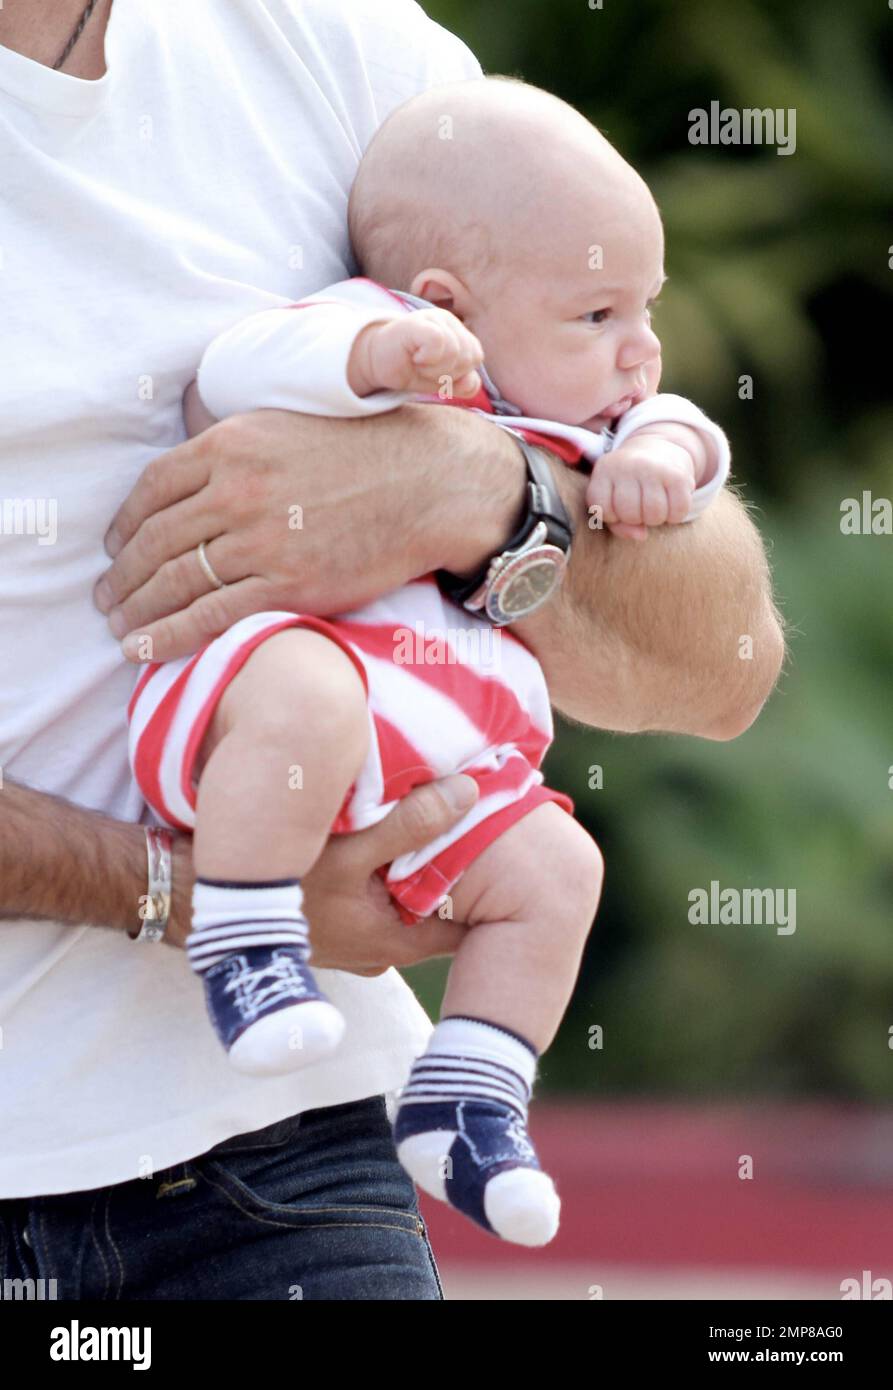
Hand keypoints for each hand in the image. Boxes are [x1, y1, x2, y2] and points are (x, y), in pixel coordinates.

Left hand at [93, 406, 520, 664]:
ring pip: (174, 582)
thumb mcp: (288, 424)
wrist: (431, 484)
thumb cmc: (368, 452)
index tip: (114, 548)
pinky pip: (209, 617)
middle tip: (105, 598)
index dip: (122, 526)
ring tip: (119, 627)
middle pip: (153, 542)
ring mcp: (261, 540)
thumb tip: (194, 464)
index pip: (151, 490)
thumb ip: (236, 446)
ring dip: (136, 610)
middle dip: (121, 576)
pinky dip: (167, 636)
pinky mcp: (288, 585)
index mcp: (232, 444)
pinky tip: (142, 649)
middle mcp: (237, 491)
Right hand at [165, 775, 476, 971]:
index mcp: (390, 943)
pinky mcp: (324, 924)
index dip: (490, 898)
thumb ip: (411, 823)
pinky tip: (387, 839)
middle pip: (432, 914)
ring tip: (440, 830)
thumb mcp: (349, 848)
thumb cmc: (274, 882)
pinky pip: (372, 899)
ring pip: (399, 905)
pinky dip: (385, 874)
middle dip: (454, 880)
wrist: (191, 897)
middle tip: (483, 836)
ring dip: (415, 873)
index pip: (462, 929)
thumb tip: (471, 793)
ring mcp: (347, 941)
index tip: (512, 859)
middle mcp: (372, 952)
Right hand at [351, 309, 482, 397]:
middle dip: (448, 372)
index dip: (459, 372)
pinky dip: (428, 358)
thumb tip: (472, 383)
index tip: (436, 371)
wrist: (375, 361)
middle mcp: (447, 320)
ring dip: (435, 369)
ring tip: (419, 363)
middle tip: (425, 368)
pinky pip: (438, 341)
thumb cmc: (410, 369)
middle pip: (468, 355)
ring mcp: (431, 319)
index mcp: (458, 331)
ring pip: (455, 351)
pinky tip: (415, 358)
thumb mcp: (441, 380)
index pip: (475, 356)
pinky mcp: (414, 323)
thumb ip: (463, 383)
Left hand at [586, 435, 696, 541]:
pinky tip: (670, 502)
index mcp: (605, 469)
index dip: (612, 516)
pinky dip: (676, 515)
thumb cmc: (628, 485)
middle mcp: (628, 465)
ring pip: (655, 515)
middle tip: (640, 505)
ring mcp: (654, 468)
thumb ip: (617, 524)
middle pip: (630, 515)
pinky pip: (678, 512)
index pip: (603, 509)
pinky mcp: (678, 475)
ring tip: (654, 504)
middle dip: (636, 518)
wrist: (658, 451)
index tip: (618, 504)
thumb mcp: (613, 500)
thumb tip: (641, 536)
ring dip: (657, 518)